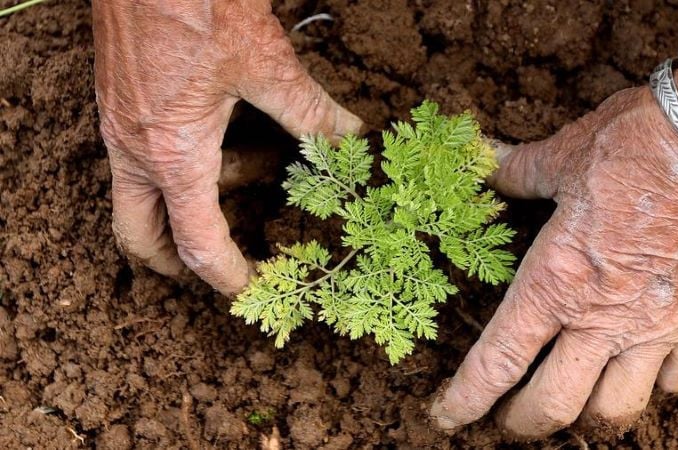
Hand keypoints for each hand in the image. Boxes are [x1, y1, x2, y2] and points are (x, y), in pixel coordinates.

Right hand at [93, 1, 361, 295]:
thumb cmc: (197, 4)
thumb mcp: (266, 65)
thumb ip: (310, 112)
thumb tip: (352, 141)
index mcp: (171, 156)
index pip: (197, 244)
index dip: (229, 275)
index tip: (254, 289)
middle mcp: (135, 150)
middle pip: (140, 236)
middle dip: (175, 261)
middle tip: (220, 264)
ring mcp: (120, 126)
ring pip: (141, 195)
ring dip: (192, 201)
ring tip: (254, 173)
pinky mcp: (120, 102)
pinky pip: (142, 157)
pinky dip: (182, 166)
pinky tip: (227, 138)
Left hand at [430, 3, 677, 438]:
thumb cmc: (636, 144)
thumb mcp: (562, 155)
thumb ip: (517, 171)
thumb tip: (481, 157)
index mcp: (553, 282)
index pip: (498, 361)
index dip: (465, 399)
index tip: (446, 419)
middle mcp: (600, 318)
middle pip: (552, 407)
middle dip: (522, 422)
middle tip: (509, 419)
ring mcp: (656, 327)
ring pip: (615, 409)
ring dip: (587, 413)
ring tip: (575, 398)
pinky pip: (677, 381)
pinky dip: (656, 385)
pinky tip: (642, 367)